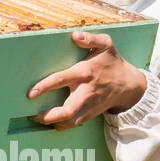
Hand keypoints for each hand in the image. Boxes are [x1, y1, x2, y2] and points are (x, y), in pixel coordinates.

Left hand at [27, 31, 147, 130]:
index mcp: (85, 73)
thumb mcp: (106, 44)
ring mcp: (89, 106)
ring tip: (38, 119)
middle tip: (33, 115)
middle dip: (49, 116)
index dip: (45, 86)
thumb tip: (75, 35)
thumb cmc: (113, 63)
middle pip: (67, 111)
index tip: (31, 93)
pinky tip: (52, 121)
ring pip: (70, 122)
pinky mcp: (90, 114)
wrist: (129, 85)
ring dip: (53, 123)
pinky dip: (61, 126)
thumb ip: (91, 39)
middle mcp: (86, 92)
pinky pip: (74, 125)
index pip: (62, 80)